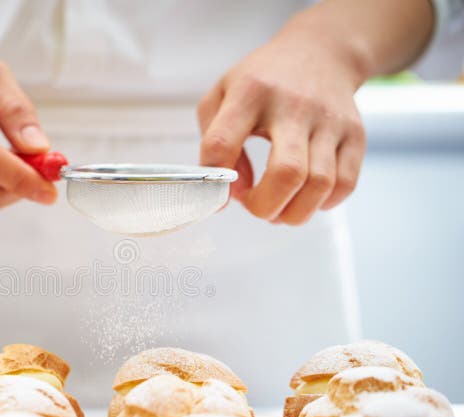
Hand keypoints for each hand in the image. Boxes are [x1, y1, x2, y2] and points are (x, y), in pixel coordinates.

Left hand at [198, 24, 366, 224]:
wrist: (320, 52)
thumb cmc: (262, 81)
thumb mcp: (221, 96)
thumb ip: (213, 145)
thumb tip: (232, 192)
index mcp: (249, 93)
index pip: (221, 144)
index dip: (215, 181)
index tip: (219, 194)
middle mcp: (293, 105)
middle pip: (286, 173)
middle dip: (264, 207)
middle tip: (255, 207)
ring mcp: (329, 120)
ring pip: (319, 184)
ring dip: (293, 213)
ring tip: (279, 209)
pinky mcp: (355, 134)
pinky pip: (345, 184)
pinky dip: (322, 204)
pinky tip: (305, 196)